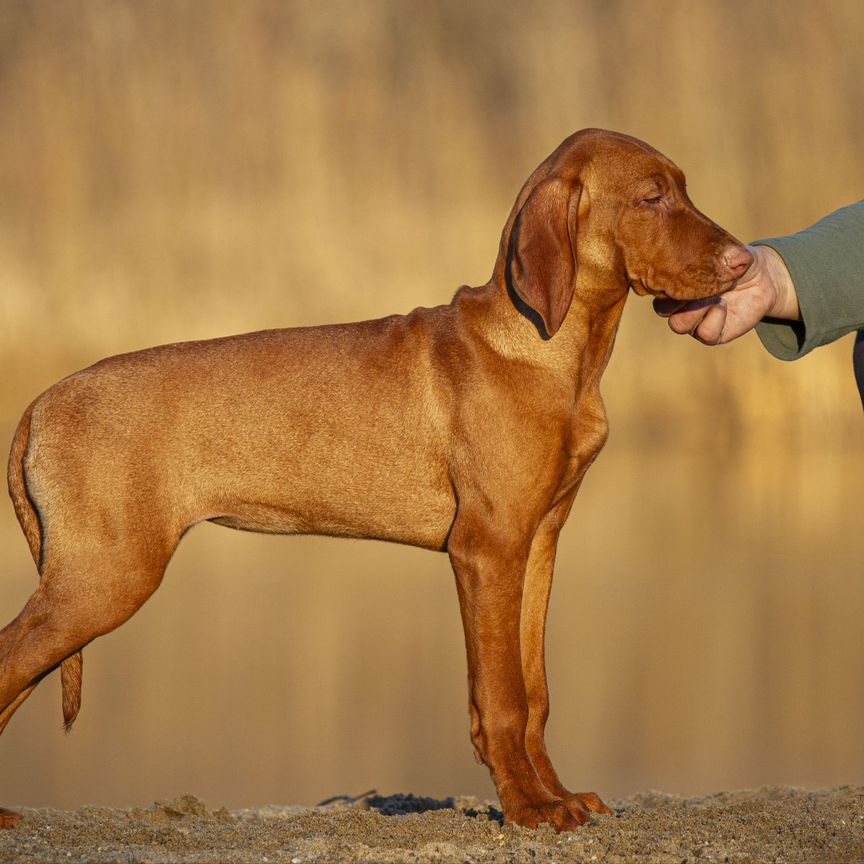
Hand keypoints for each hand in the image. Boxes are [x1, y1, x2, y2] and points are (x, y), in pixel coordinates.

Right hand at [653, 245, 799, 344]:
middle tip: (700, 282)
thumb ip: (720, 251)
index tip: (681, 269)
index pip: (655, 287)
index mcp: (674, 284)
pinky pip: (705, 333)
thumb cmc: (736, 263)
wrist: (761, 279)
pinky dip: (715, 318)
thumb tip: (725, 254)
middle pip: (661, 309)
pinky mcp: (711, 334)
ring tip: (716, 296)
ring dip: (697, 309)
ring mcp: (694, 321)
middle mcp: (679, 305)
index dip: (664, 281)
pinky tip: (723, 305)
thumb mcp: (727, 251)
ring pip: (678, 325)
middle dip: (679, 296)